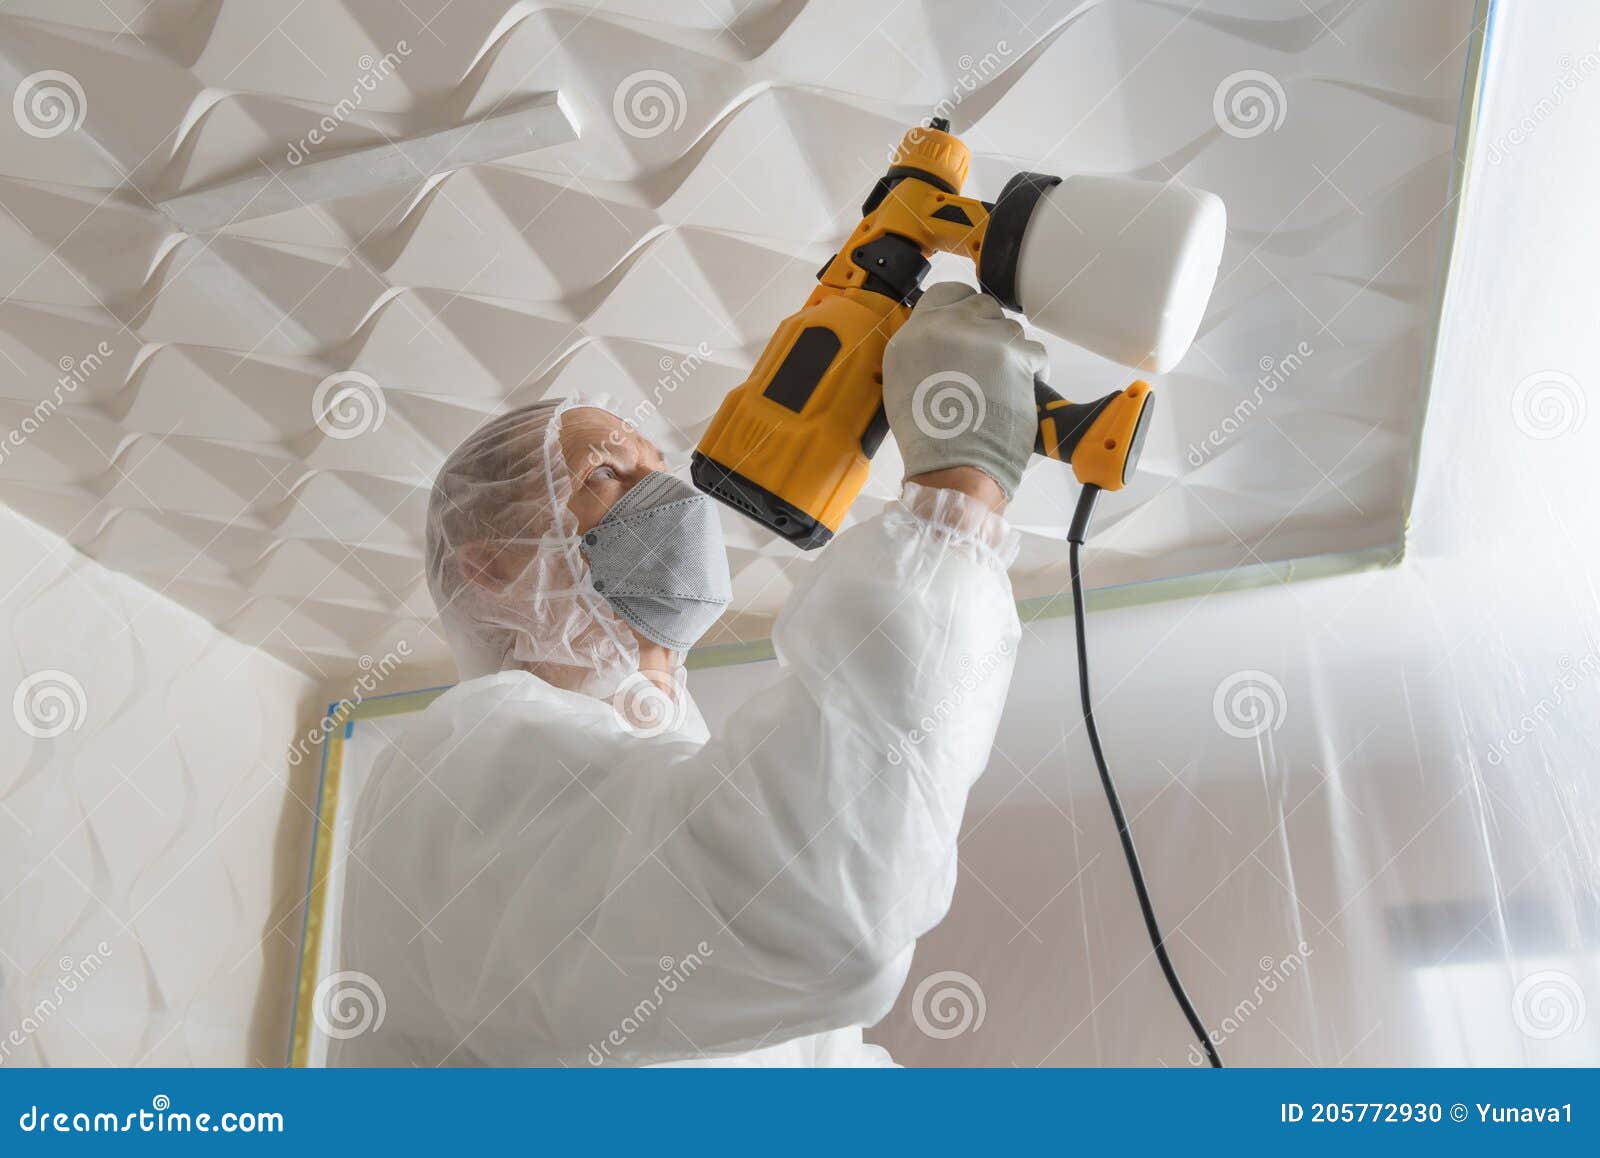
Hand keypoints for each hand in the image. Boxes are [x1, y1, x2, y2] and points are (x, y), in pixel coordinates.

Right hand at [883, 282, 1044, 500]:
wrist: (953, 463)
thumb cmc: (928, 436)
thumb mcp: (904, 381)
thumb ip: (924, 348)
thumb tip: (947, 340)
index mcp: (916, 332)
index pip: (948, 292)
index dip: (963, 307)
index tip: (970, 325)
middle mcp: (948, 325)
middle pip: (982, 306)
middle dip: (989, 331)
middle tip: (987, 364)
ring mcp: (983, 336)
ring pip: (1011, 328)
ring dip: (1010, 352)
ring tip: (999, 386)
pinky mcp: (1014, 353)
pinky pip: (1034, 350)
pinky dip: (1031, 370)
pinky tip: (1016, 392)